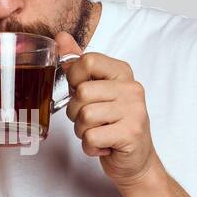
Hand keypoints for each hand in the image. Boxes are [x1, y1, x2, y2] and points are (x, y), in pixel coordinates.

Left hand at [54, 31, 162, 188]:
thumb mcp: (96, 91)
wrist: (135, 160)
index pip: (88, 60)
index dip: (75, 79)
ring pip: (84, 116)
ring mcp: (134, 111)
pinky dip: (90, 147)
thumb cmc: (112, 124)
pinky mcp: (131, 134)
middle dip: (76, 112)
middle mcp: (132, 88)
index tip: (82, 93)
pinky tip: (103, 145)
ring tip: (98, 133)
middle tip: (91, 121)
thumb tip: (60, 37)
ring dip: (83, 131)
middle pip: (82, 93)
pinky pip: (91, 137)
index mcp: (122, 72)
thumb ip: (78, 65)